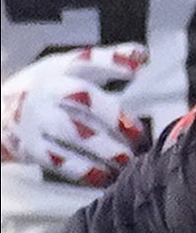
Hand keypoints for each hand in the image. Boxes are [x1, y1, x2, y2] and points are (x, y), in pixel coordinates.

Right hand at [1, 44, 148, 185]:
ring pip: (73, 132)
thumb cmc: (47, 88)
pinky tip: (107, 178)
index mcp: (60, 69)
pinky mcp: (34, 148)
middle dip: (113, 116)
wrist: (0, 113)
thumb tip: (143, 55)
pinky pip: (62, 161)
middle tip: (139, 135)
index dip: (111, 61)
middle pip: (81, 98)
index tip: (136, 68)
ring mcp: (39, 119)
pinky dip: (87, 171)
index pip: (86, 60)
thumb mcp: (69, 68)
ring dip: (104, 148)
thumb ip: (107, 62)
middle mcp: (49, 91)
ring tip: (128, 160)